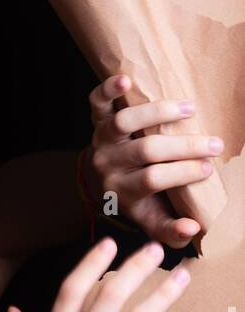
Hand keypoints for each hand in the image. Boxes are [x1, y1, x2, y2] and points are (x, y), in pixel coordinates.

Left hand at [85, 73, 223, 248]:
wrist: (102, 181)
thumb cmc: (136, 199)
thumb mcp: (151, 220)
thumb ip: (170, 230)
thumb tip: (193, 228)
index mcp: (122, 191)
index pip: (153, 180)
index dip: (182, 173)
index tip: (208, 169)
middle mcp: (109, 165)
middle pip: (146, 151)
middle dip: (184, 147)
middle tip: (214, 144)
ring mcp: (102, 140)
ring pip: (124, 123)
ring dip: (158, 113)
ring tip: (189, 109)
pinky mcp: (97, 119)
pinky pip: (97, 102)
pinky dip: (109, 89)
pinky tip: (127, 80)